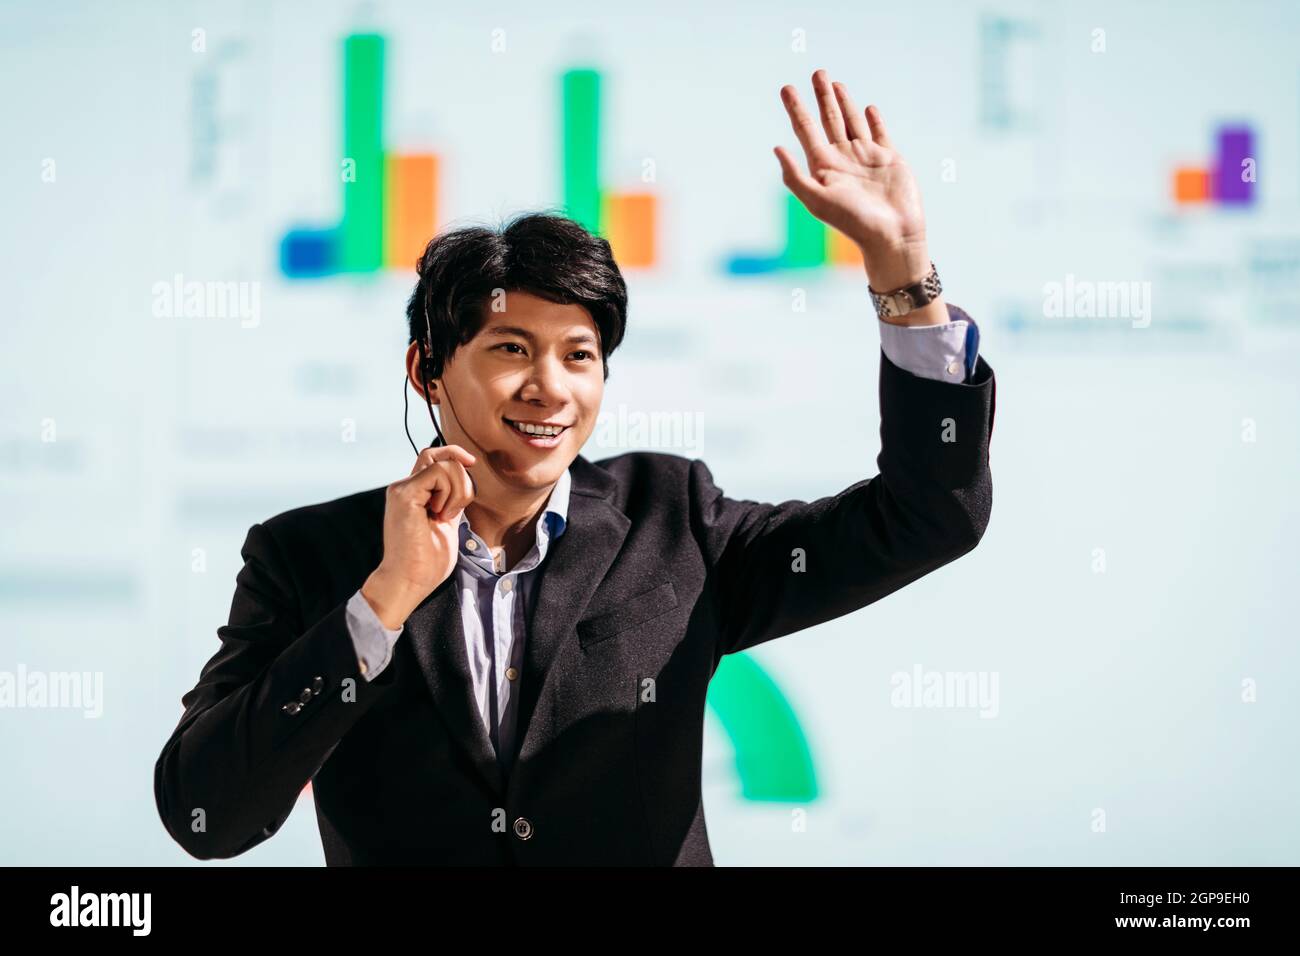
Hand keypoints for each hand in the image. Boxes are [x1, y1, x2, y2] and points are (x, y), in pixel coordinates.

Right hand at [362, 445, 475, 628]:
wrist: (409, 581)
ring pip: (445, 464)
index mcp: (414, 493)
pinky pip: (438, 473)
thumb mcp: (447, 523)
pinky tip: (440, 514)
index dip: (455, 454)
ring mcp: (402, 488)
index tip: (472, 465)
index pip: (433, 456)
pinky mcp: (404, 494)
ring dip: (458, 491)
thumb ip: (452, 500)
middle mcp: (405, 486)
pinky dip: (450, 493)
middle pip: (441, 455)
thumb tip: (465, 481)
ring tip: (444, 516)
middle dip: (463, 478)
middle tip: (455, 510)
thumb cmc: (426, 561)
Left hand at [774, 70, 929, 291]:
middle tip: (816, 73)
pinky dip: (872, 120)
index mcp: (823, 167)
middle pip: (828, 120)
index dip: (796, 109)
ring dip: (843, 103)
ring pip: (851, 122)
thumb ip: (795, 176)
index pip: (806, 131)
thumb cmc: (854, 221)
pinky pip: (878, 133)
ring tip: (835, 83)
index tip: (786, 88)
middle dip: (821, 97)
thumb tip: (776, 148)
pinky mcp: (888, 159)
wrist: (892, 235)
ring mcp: (865, 158)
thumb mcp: (818, 200)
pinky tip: (867, 108)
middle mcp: (842, 160)